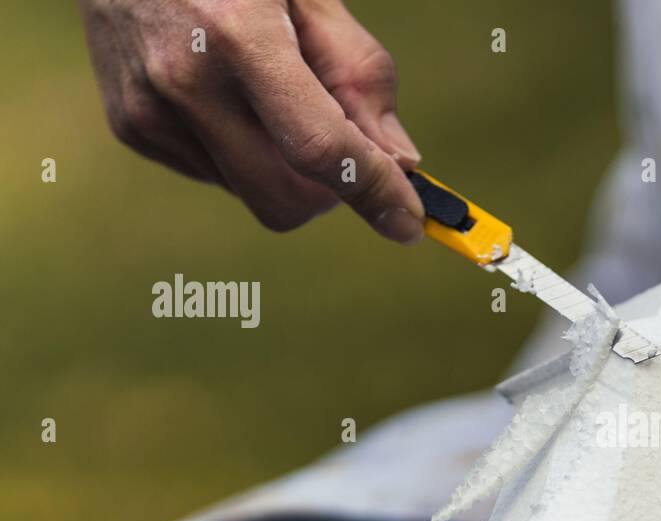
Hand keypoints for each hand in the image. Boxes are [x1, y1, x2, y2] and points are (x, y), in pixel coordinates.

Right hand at [80, 0, 425, 242]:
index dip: (372, 191)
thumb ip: (359, 74)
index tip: (409, 223)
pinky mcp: (132, 127)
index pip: (319, 147)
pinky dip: (244, 153)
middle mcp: (184, 81)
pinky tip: (229, 92)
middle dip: (331, 194)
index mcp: (238, 36)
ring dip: (285, 167)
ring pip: (253, 194)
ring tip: (269, 88)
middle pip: (284, 199)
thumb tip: (399, 162)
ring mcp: (148, 110)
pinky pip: (217, 176)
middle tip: (349, 151)